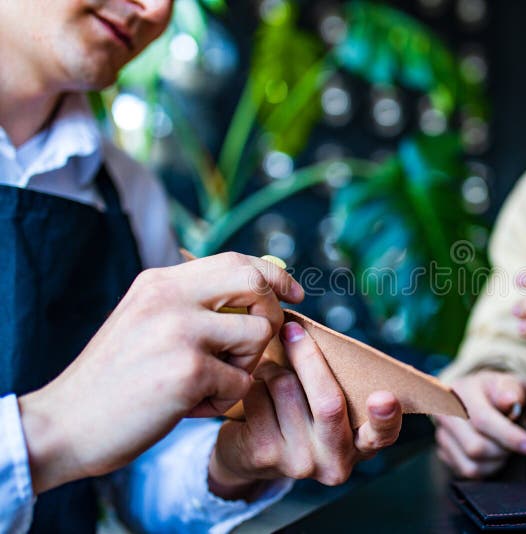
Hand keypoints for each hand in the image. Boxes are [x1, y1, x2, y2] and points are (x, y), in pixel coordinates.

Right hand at [18, 252, 303, 493]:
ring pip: (258, 334)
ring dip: (245, 366)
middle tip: (255, 346)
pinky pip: (242, 381)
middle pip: (256, 285)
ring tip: (207, 383)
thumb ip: (192, 303)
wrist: (64, 425)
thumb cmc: (114, 380)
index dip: (273, 275)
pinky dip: (224, 400)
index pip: (236, 260)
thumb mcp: (147, 321)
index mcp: (160, 281)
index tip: (293, 293)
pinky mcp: (188, 370)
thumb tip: (259, 289)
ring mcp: (179, 330)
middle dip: (272, 315)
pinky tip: (190, 406)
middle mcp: (170, 296)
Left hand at [209, 321, 401, 496]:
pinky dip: (252, 383)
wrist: (253, 458)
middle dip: (308, 356)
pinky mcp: (263, 455)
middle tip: (292, 329)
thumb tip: (307, 335)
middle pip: (328, 402)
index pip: (382, 434)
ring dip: (273, 369)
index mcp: (362, 446)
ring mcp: (299, 463)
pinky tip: (254, 392)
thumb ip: (335, 383)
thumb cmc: (302, 418)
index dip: (386, 416)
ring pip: (285, 387)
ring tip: (270, 373)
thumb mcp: (328, 409)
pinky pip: (257, 395)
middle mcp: (336, 461)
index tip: (383, 397)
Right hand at [433, 370, 525, 478]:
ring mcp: (441, 433)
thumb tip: (510, 400)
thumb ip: (512, 389)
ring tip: (506, 445)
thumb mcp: (510, 383)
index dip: (509, 436)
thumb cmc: (500, 391)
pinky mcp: (443, 452)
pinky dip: (488, 468)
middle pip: (475, 447)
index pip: (482, 419)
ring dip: (498, 461)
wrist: (481, 396)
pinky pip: (468, 472)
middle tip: (519, 442)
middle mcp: (444, 412)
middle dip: (504, 450)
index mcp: (461, 390)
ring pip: (472, 464)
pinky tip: (495, 454)